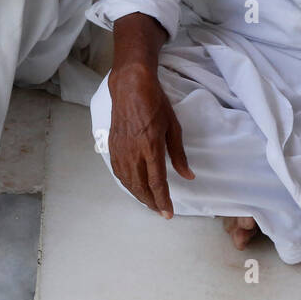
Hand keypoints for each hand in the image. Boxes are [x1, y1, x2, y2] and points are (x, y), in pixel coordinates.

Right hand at [106, 62, 194, 218]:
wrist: (130, 87)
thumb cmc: (155, 103)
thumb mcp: (173, 126)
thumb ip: (179, 154)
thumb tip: (188, 175)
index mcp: (151, 147)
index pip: (157, 182)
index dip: (163, 200)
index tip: (168, 213)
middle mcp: (133, 152)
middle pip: (141, 187)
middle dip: (151, 202)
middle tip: (160, 211)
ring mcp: (121, 150)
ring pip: (128, 182)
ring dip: (138, 195)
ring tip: (149, 202)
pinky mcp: (112, 146)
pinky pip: (118, 171)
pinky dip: (126, 183)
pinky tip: (133, 186)